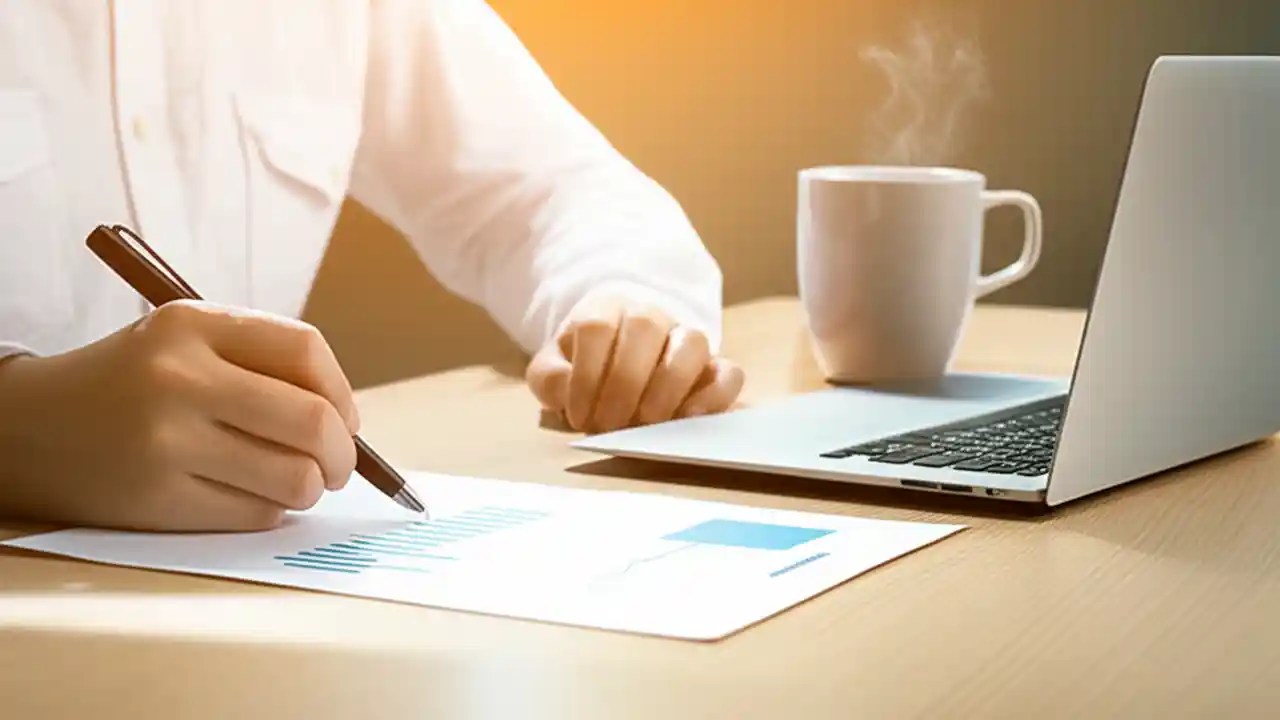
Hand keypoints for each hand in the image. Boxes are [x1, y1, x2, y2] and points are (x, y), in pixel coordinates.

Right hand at [0, 301, 359, 531]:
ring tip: (296, 482)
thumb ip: (263, 363)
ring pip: (294, 477)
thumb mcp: (186, 342)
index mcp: (190, 324)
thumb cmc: (132, 384)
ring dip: (311, 486)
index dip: (343, 390)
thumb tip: (349, 422)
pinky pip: (256, 513)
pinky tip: (250, 496)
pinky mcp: (157, 500)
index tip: (346, 417)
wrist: (28, 429)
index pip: (305, 350)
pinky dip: (271, 510)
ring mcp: (166, 443)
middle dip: (343, 453)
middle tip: (338, 465)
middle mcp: (179, 379)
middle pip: (313, 421)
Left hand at [525, 294, 744, 432]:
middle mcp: (650, 316)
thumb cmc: (584, 367)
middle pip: (645, 328)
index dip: (586, 374)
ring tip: (647, 422)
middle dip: (624, 383)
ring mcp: (686, 339)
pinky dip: (713, 397)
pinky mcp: (715, 369)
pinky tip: (688, 419)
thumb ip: (550, 378)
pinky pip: (729, 373)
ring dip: (667, 386)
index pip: (596, 325)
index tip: (579, 415)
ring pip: (692, 343)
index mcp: (606, 308)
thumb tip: (568, 390)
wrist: (620, 362)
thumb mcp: (554, 369)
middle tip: (610, 424)